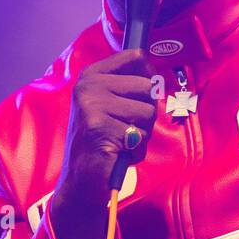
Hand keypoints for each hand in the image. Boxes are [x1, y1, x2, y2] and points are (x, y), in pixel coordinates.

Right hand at [54, 48, 157, 209]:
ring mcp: (91, 105)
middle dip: (145, 113)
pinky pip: (141, 134)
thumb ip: (131, 85)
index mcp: (91, 75)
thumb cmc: (104, 141)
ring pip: (148, 111)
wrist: (82, 182)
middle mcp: (88, 85)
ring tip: (119, 141)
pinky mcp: (99, 126)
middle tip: (124, 128)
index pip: (137, 57)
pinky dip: (135, 149)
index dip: (149, 77)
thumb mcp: (113, 105)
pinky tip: (116, 153)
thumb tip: (157, 73)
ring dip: (142, 133)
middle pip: (148, 86)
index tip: (139, 96)